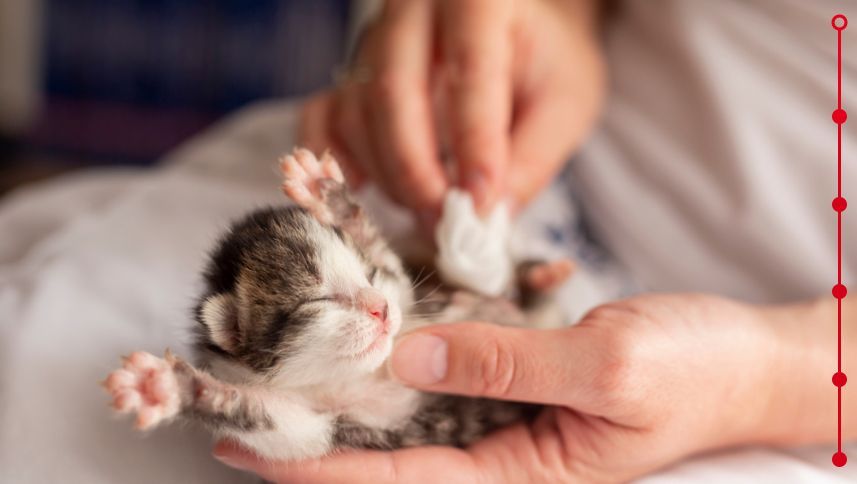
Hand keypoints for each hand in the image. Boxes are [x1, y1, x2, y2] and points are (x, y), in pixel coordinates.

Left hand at [213, 294, 791, 482]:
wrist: (744, 358)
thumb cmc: (694, 373)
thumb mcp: (606, 368)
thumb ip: (507, 362)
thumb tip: (410, 353)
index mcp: (521, 473)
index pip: (401, 481)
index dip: (321, 470)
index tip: (252, 453)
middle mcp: (501, 447)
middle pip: (392, 449)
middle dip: (317, 433)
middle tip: (239, 413)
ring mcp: (506, 409)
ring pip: (413, 403)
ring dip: (351, 384)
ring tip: (281, 368)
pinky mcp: (516, 372)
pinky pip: (450, 361)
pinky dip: (406, 342)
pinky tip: (367, 325)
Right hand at [299, 0, 604, 224]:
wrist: (514, 32)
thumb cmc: (543, 60)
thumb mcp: (565, 101)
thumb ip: (533, 157)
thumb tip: (489, 217)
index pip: (469, 71)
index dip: (473, 145)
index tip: (481, 204)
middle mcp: (413, 9)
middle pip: (393, 91)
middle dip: (416, 170)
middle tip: (444, 218)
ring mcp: (373, 39)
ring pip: (355, 111)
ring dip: (386, 175)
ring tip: (428, 207)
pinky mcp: (351, 73)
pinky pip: (322, 118)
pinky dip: (335, 162)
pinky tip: (363, 190)